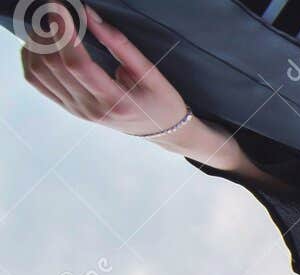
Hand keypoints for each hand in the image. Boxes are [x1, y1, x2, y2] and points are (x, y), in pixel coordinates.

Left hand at [20, 3, 188, 137]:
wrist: (160, 130)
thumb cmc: (161, 101)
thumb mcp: (151, 73)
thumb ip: (119, 44)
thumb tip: (89, 16)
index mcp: (115, 102)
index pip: (78, 64)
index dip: (64, 32)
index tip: (59, 7)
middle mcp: (90, 109)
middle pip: (53, 65)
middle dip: (48, 31)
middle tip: (55, 10)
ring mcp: (75, 110)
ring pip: (38, 71)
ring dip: (38, 43)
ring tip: (49, 25)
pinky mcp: (67, 106)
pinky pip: (36, 80)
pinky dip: (32, 56)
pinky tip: (42, 43)